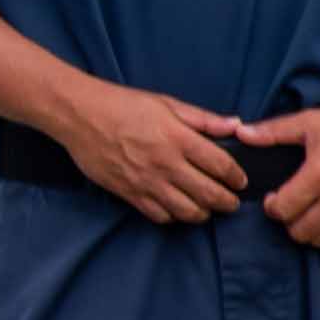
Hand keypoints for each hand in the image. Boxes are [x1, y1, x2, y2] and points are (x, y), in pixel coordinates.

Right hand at [53, 72, 265, 228]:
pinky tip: (178, 208)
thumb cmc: (123, 104)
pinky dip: (174, 216)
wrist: (79, 115)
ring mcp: (146, 182)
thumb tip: (237, 125)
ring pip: (187, 211)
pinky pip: (159, 216)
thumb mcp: (167, 103)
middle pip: (209, 195)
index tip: (241, 181)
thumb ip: (203, 119)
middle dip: (227, 202)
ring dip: (203, 213)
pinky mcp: (129, 193)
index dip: (237, 177)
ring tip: (208, 208)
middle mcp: (165, 163)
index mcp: (178, 138)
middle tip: (232, 202)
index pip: (221, 165)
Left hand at [240, 95, 319, 249]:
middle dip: (288, 220)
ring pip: (319, 240)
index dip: (272, 206)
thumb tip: (240, 133)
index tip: (275, 197)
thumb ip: (273, 131)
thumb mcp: (311, 121)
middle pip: (299, 231)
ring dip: (309, 230)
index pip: (283, 210)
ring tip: (309, 212)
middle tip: (291, 206)